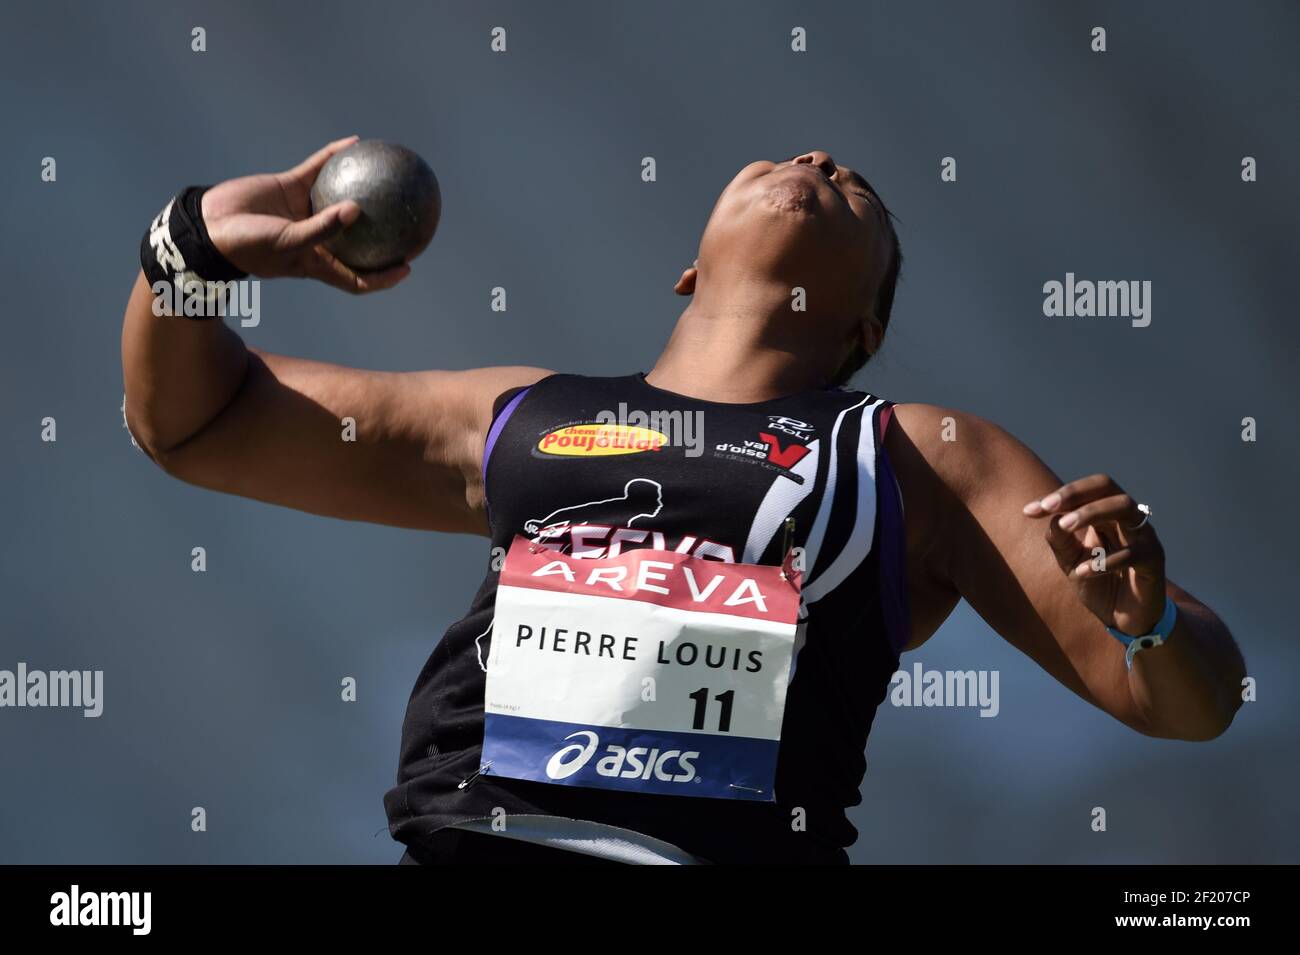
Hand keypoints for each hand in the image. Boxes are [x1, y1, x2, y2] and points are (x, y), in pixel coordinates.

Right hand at [200, 136, 410, 293]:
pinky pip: (319, 168)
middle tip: (409, 221)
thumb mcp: (289, 243)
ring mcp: (304, 211)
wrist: (210, 225)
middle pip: (356, 239)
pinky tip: (355, 142)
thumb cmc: (248, 244)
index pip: (356, 277)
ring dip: (363, 187)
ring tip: (388, 174)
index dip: (382, 277)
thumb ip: (323, 229)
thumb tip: (358, 211)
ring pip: (341, 198)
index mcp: (317, 262)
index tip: (407, 267)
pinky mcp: (290, 186)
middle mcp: (315, 238)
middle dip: (380, 234)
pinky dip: (334, 156)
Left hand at [1023, 473, 1165, 635]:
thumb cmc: (1099, 582)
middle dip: (1075, 494)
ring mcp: (1144, 537)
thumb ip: (1060, 541)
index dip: (1059, 495)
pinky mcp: (1154, 561)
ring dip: (1091, 513)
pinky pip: (1133, 553)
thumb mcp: (1071, 562)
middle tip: (1048, 508)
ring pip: (1124, 508)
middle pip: (1108, 487)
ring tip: (1065, 526)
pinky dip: (1105, 561)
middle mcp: (1128, 519)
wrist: (1126, 619)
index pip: (1088, 490)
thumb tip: (1051, 519)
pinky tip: (1083, 572)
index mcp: (1107, 515)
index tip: (1029, 511)